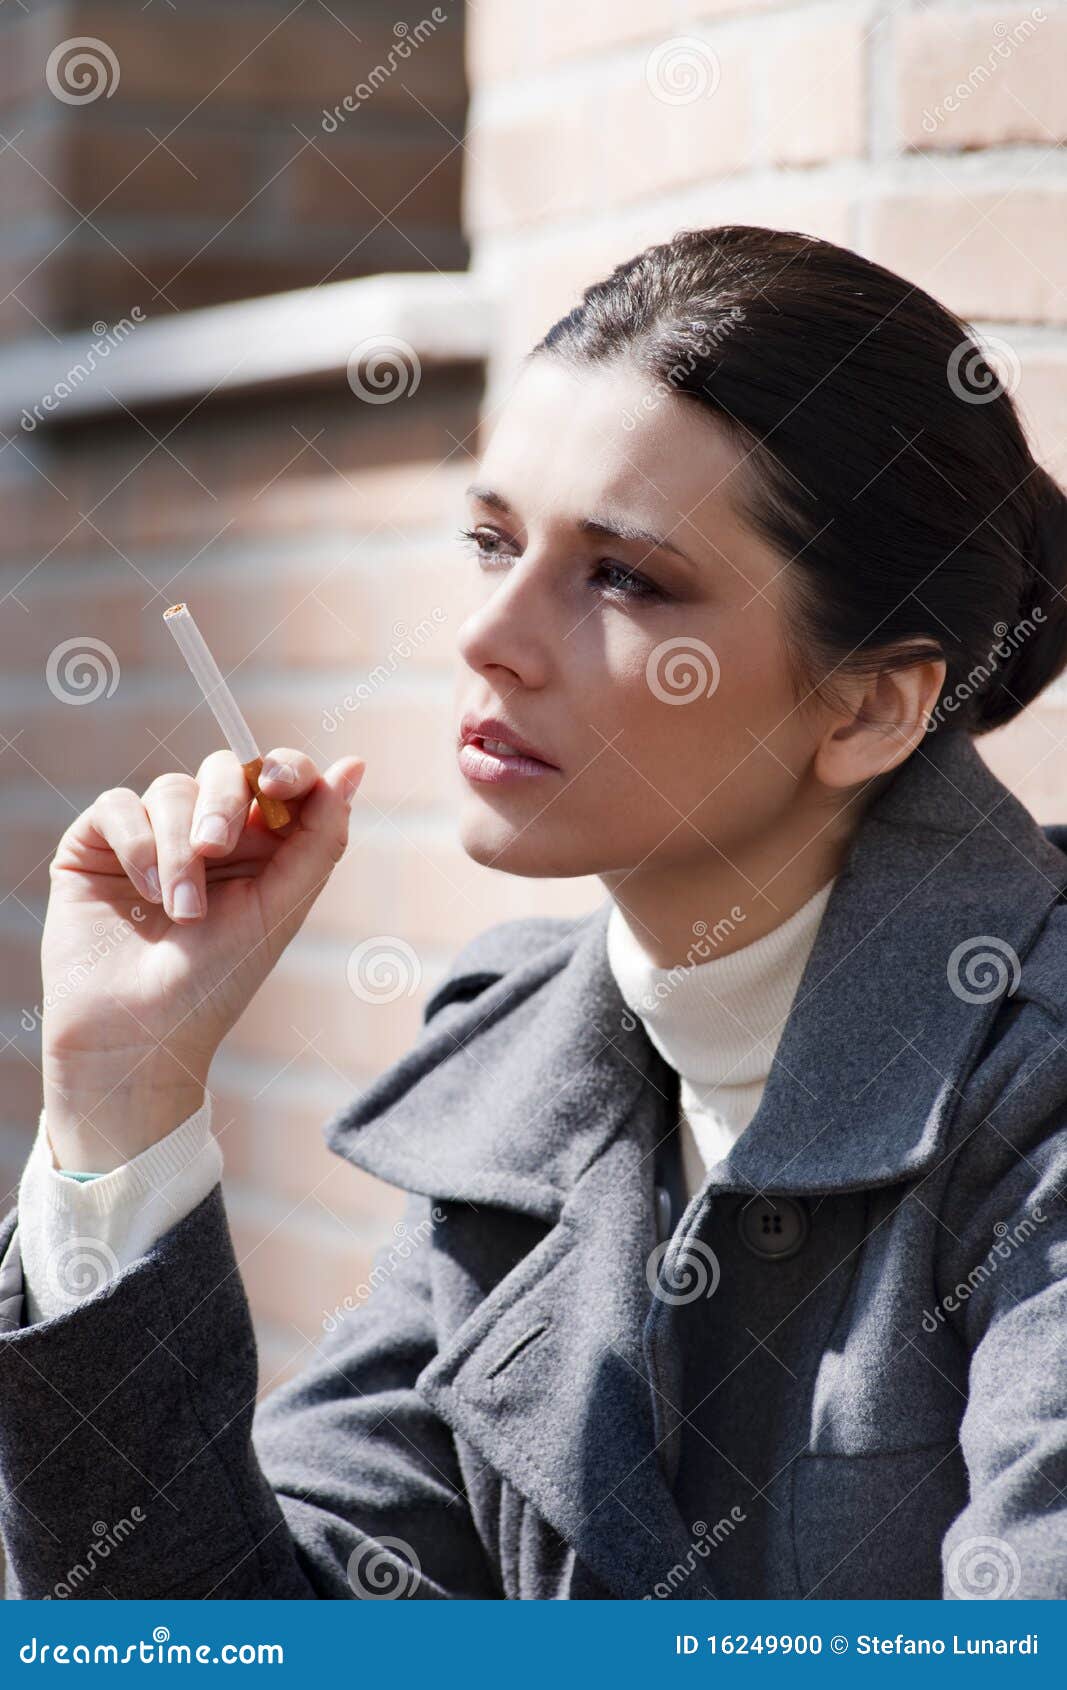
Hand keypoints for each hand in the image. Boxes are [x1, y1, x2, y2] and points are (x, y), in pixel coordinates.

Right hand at [40, 747, 364, 1169]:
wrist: (137, 1035)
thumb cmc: (215, 984)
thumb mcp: (279, 908)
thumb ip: (320, 837)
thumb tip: (354, 765)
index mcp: (258, 849)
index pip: (276, 778)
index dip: (285, 768)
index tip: (279, 787)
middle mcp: (204, 835)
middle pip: (224, 770)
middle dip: (225, 801)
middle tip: (216, 848)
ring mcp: (149, 837)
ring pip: (172, 789)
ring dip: (179, 848)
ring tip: (180, 911)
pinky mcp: (95, 846)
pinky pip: (119, 805)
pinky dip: (137, 843)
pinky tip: (143, 895)